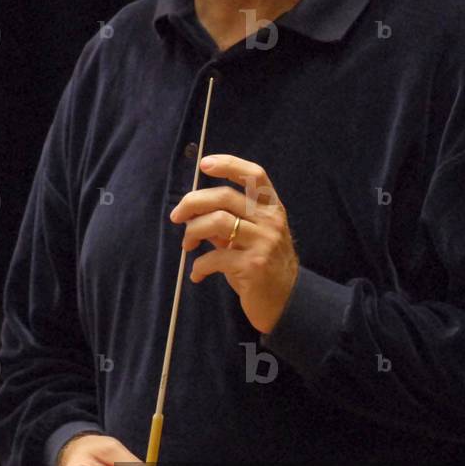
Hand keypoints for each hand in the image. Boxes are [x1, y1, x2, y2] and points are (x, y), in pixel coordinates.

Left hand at [170, 154, 299, 333]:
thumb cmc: (264, 265)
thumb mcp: (251, 237)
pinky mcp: (253, 266)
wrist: (287, 301)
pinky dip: (198, 265)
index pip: (255, 175)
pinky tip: (196, 274)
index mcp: (272, 208)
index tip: (204, 164)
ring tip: (186, 245)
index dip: (230, 164)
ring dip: (193, 231)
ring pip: (218, 221)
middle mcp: (271, 221)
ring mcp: (264, 243)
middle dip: (193, 202)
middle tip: (177, 216)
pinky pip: (214, 257)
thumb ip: (229, 221)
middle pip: (226, 196)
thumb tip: (193, 210)